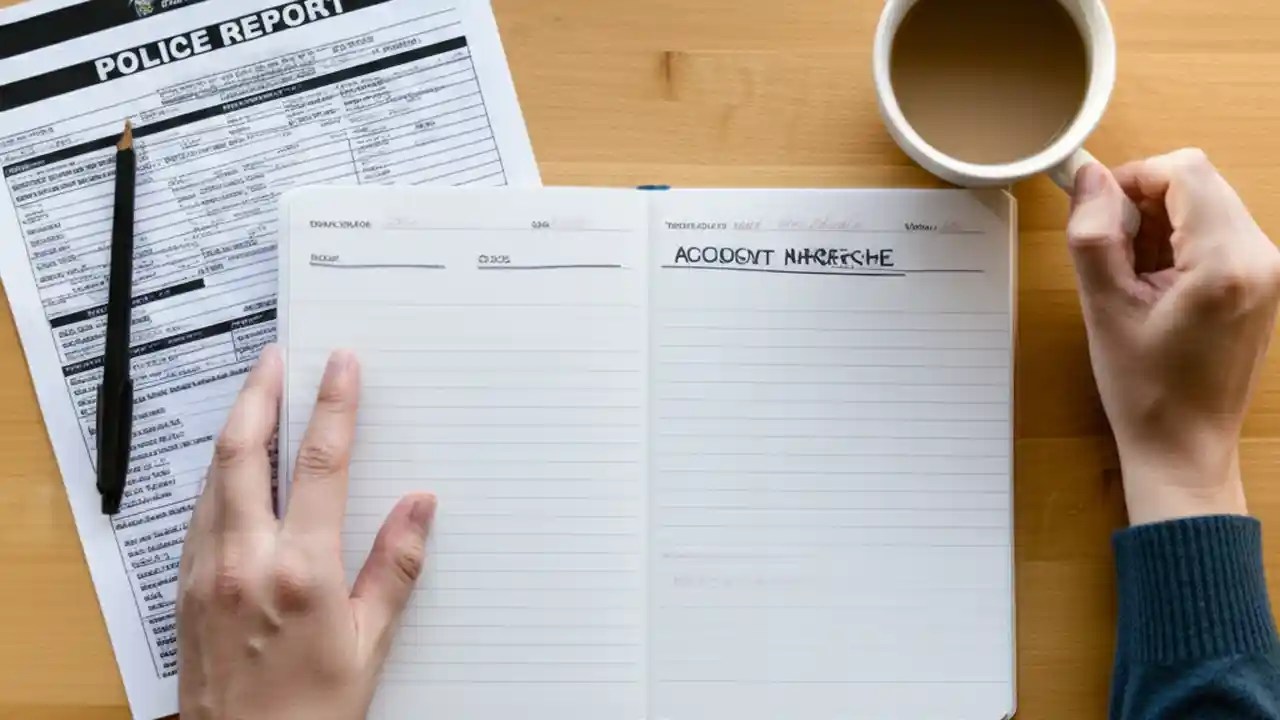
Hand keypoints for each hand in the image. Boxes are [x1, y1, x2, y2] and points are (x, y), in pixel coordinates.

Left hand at [177, 346, 435, 719]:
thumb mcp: (370, 644)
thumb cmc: (311, 711)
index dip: (332, 406)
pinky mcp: (182, 588)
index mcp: (299, 571)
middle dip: (260, 394)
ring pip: (212, 476)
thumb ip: (394, 567)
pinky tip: (232, 468)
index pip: (320, 465)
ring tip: (255, 396)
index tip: (340, 366)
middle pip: (243, 452)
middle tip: (277, 357)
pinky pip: (198, 512)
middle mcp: (243, 561)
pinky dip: (217, 475)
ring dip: (234, 428)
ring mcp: (204, 571)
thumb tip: (420, 506)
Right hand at [1066, 149, 1279, 524]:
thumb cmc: (1144, 389)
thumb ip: (1094, 235)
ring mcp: (1271, 269)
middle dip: (1147, 203)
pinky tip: (1158, 285)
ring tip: (1136, 276)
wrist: (1186, 446)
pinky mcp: (1267, 280)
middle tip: (1115, 253)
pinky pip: (1220, 231)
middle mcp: (1263, 257)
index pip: (1184, 171)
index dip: (1133, 178)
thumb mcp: (1104, 308)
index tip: (1100, 213)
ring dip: (1163, 223)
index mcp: (1226, 263)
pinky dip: (1182, 241)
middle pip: (1199, 183)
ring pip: (1208, 204)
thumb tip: (1089, 177)